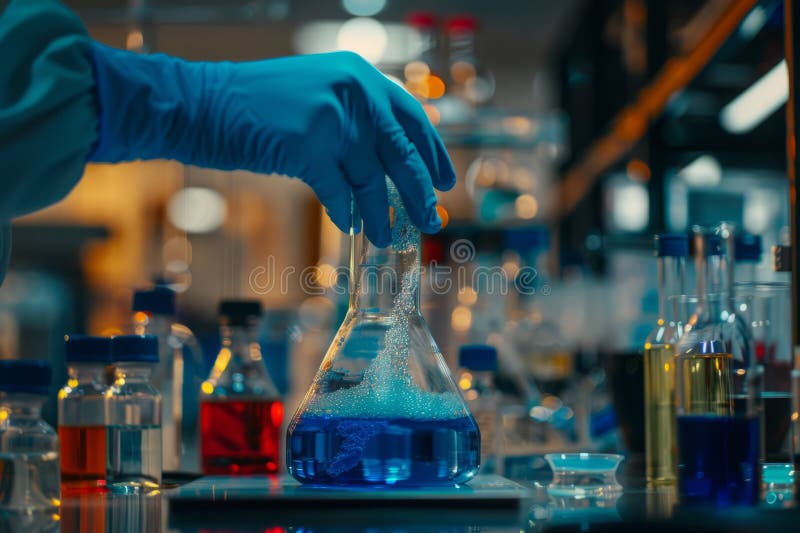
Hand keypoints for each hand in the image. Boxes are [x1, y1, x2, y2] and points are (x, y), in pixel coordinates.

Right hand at [89, 46, 455, 245]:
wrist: (201, 103)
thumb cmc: (257, 107)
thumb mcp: (319, 98)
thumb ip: (356, 120)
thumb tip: (391, 164)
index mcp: (360, 75)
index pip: (411, 117)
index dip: (432, 153)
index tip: (444, 180)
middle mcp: (354, 89)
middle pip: (401, 150)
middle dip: (419, 190)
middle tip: (431, 219)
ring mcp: (332, 115)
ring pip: (371, 177)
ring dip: (381, 212)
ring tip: (388, 237)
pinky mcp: (308, 143)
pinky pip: (338, 190)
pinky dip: (345, 211)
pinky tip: (351, 225)